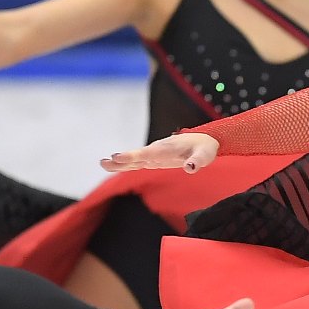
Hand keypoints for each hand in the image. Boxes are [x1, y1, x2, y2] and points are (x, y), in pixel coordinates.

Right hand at [102, 130, 220, 174]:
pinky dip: (126, 164)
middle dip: (122, 160)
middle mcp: (157, 150)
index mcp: (166, 149)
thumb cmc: (206, 148)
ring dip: (120, 162)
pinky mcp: (155, 160)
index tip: (117, 156)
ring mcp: (155, 155)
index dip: (132, 156)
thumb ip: (198, 161)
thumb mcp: (205, 155)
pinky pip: (138, 162)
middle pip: (136, 156)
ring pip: (134, 159)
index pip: (147, 153)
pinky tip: (113, 166)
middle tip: (105, 162)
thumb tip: (190, 168)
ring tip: (103, 164)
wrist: (204, 140)